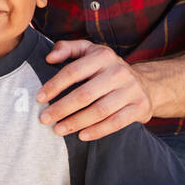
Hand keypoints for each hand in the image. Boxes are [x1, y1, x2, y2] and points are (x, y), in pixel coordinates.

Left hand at [36, 40, 152, 140]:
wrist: (145, 83)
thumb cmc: (107, 68)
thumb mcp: (89, 51)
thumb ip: (67, 48)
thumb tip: (49, 58)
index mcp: (103, 55)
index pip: (73, 71)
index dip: (54, 85)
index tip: (39, 98)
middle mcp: (118, 71)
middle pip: (85, 94)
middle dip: (62, 108)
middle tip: (44, 119)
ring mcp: (131, 89)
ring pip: (99, 110)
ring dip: (76, 122)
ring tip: (58, 130)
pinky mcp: (139, 107)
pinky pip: (116, 122)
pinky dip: (97, 131)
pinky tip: (81, 135)